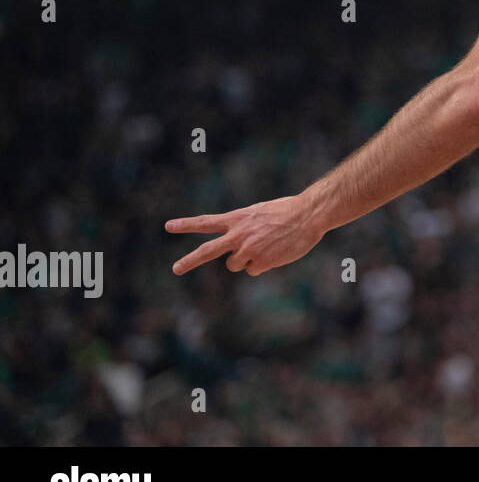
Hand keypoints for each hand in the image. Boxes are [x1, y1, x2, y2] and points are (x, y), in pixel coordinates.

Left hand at [166, 195, 325, 275]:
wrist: (308, 215)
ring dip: (246, 260)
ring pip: (235, 265)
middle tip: (175, 269)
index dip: (186, 225)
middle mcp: (238, 235)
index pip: (206, 222)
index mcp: (237, 219)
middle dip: (189, 261)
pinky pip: (254, 270)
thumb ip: (244, 229)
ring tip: (267, 246)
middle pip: (207, 251)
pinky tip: (276, 252)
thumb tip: (237, 252)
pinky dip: (263, 265)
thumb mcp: (259, 214)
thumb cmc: (288, 211)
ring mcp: (248, 250)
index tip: (168, 226)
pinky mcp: (260, 263)